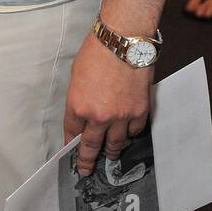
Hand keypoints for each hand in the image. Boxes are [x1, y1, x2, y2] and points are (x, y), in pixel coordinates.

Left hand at [63, 31, 151, 175]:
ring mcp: (121, 116)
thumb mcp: (77, 74)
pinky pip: (134, 131)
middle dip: (87, 161)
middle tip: (86, 170)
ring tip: (109, 156)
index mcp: (78, 105)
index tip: (71, 152)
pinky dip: (130, 133)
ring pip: (115, 143)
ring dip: (111, 150)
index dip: (71, 143)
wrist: (124, 40)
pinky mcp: (140, 112)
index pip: (72, 132)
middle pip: (91, 146)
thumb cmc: (97, 50)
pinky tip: (127, 133)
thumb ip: (79, 97)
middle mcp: (98, 116)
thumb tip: (83, 111)